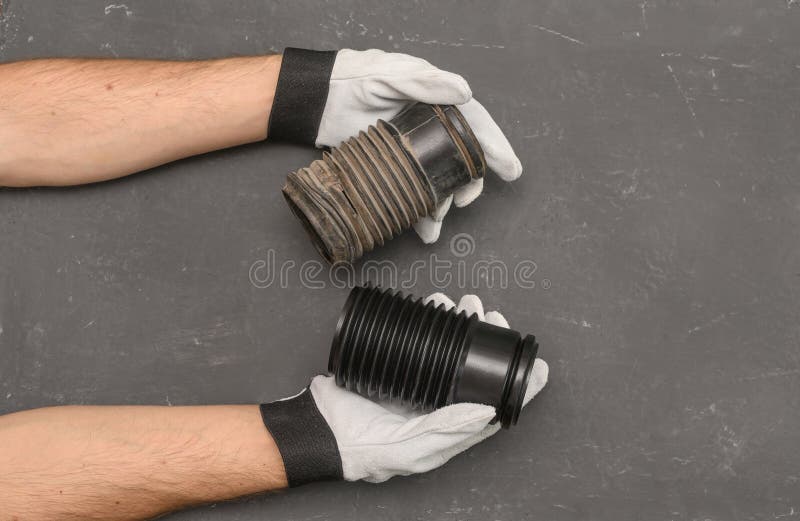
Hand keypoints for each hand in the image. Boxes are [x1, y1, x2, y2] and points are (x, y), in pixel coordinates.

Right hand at [260, 293, 547, 484]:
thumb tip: (487, 410)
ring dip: (462, 322)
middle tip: (489, 313)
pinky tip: (435, 304)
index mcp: (450, 429)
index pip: (495, 405)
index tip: (537, 363)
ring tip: (462, 302)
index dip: (519, 385)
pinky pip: (422, 339)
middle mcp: (439, 405)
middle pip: (476, 368)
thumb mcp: (411, 447)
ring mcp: (420, 382)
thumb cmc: (364, 450)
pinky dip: (432, 320)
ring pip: (451, 348)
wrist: (318, 428)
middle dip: (487, 338)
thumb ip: (447, 430)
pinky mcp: (398, 364)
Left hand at [272, 48, 522, 243]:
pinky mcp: (392, 168)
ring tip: (438, 219)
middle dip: (468, 184)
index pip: (475, 126)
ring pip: (437, 181)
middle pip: (460, 160)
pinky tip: (423, 227)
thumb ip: (426, 83)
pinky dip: (418, 213)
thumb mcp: (393, 74)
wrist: (320, 99)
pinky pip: (412, 192)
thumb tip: (464, 92)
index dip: (495, 147)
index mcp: (437, 104)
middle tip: (466, 200)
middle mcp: (429, 129)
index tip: (510, 169)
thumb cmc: (358, 77)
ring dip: (442, 203)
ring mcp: (411, 151)